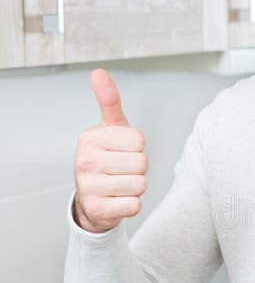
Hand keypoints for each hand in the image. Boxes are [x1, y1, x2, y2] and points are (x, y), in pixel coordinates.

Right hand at [73, 69, 147, 232]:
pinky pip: (135, 205)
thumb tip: (98, 73)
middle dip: (137, 168)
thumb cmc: (106, 158)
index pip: (139, 140)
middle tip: (120, 170)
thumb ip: (109, 100)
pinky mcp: (97, 209)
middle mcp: (84, 161)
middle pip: (142, 163)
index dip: (136, 147)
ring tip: (118, 184)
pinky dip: (131, 204)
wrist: (91, 198)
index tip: (121, 151)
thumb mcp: (109, 128)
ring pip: (140, 185)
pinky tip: (116, 200)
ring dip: (135, 187)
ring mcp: (88, 186)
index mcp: (89, 137)